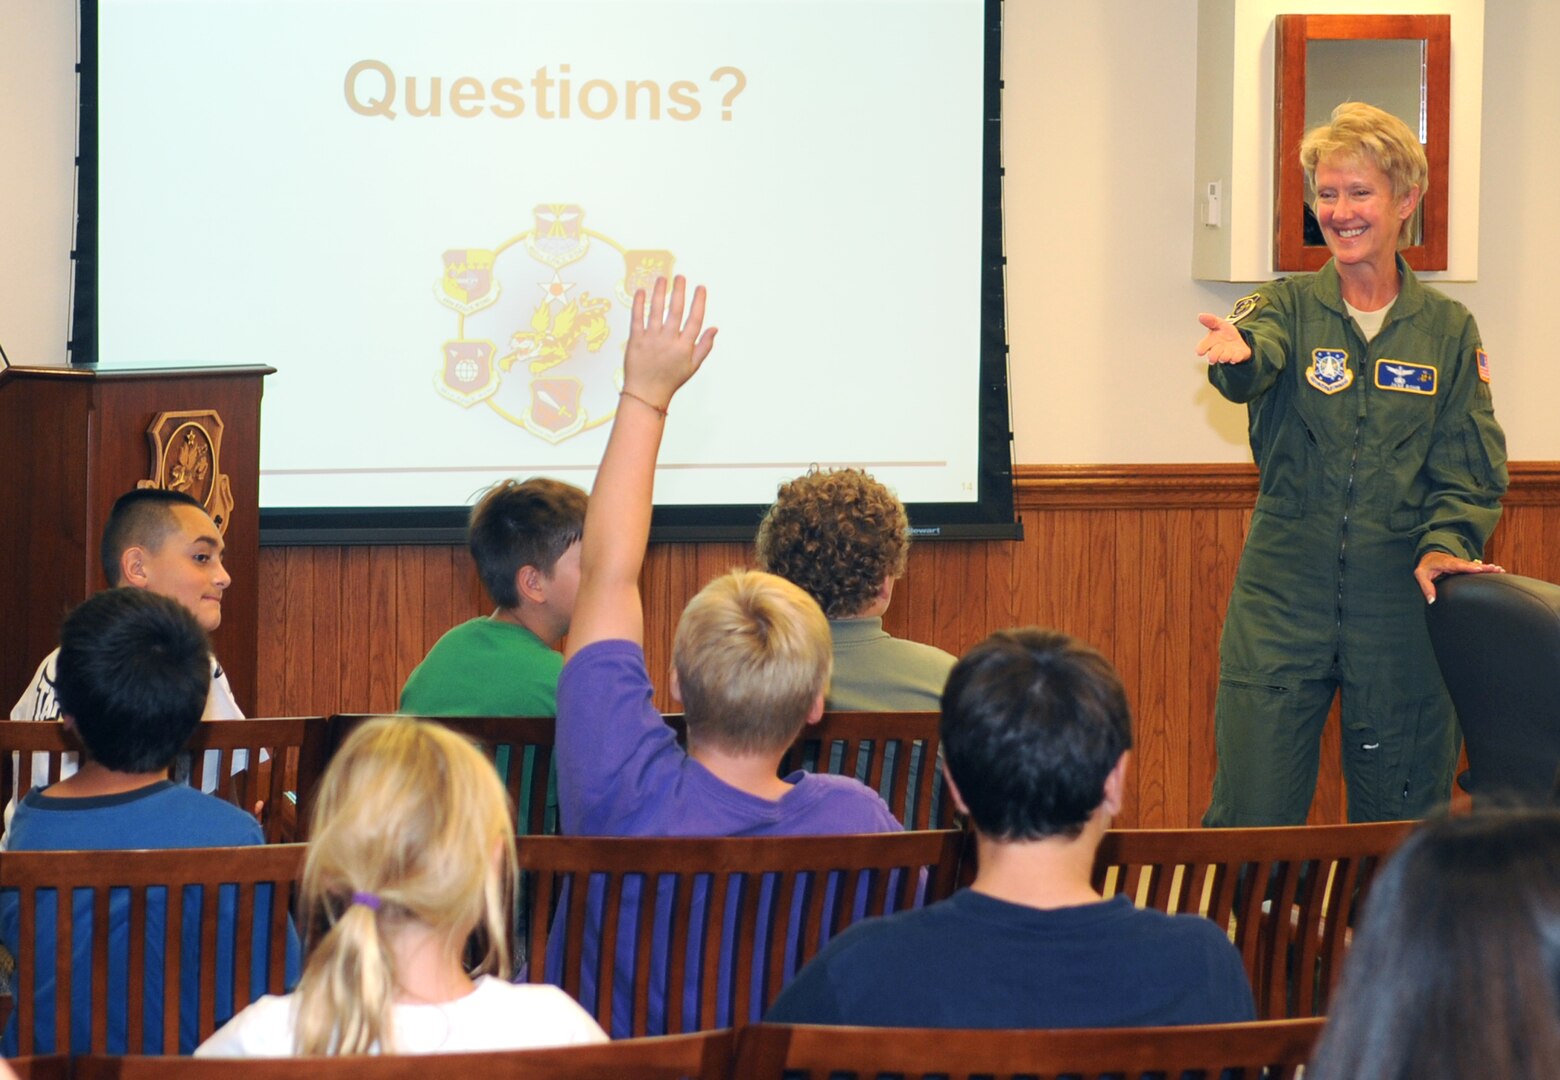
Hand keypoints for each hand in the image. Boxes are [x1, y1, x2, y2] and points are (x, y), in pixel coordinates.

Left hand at [622, 276, 716, 410]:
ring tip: (662, 278)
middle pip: (676, 311)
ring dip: (660, 292)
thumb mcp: (693, 366)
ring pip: (656, 311)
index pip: (695, 319)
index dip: (699, 302)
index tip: (700, 287)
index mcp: (684, 347)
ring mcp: (651, 340)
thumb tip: (715, 328)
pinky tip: (640, 291)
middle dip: (679, 291)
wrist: (646, 393)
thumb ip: (704, 346)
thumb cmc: (671, 380)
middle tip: (680, 277)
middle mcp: (669, 341)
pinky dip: (638, 303)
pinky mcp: (635, 340)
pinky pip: (637, 318)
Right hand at [1197, 312, 1252, 364]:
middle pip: (1212, 357)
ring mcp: (1227, 356)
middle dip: (1215, 353)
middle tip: (1219, 346)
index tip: (1200, 351)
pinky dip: (1236, 357)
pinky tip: (1236, 353)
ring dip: (1225, 355)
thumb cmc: (1226, 333)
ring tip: (1229, 349)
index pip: (1201, 349)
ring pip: (1223, 358)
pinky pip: (1236, 359)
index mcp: (1209, 344)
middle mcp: (1217, 352)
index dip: (1201, 350)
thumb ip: (1210, 320)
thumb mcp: (1219, 323)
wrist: (1239, 339)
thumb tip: (1200, 315)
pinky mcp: (1237, 357)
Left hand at [1415, 550, 1504, 603]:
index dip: (1468, 567)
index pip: (1457, 564)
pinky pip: (1478, 568)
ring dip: (1488, 568)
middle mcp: (1456, 562)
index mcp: (1445, 563)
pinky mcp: (1466, 567)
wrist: (1431, 556)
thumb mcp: (1420, 575)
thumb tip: (1432, 601)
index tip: (1478, 569)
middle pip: (1471, 565)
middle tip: (1495, 569)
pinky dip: (1488, 569)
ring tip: (1500, 570)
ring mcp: (1462, 564)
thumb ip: (1426, 587)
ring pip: (1477, 565)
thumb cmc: (1426, 566)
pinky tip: (1498, 571)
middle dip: (1483, 567)